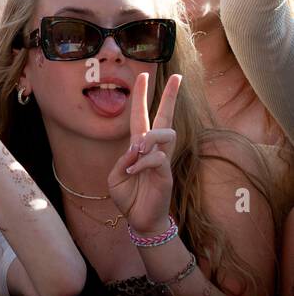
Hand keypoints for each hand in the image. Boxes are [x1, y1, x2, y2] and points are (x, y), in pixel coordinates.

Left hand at [108, 72, 180, 234]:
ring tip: (137, 152)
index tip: (143, 75)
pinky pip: (156, 157)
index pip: (141, 115)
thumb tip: (137, 146)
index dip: (142, 96)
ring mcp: (162, 159)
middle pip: (165, 117)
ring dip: (148, 138)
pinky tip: (133, 172)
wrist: (138, 219)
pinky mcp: (166, 173)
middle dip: (172, 96)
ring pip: (165, 133)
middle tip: (178, 77)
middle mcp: (153, 149)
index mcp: (138, 146)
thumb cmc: (128, 196)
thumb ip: (123, 159)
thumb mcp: (116, 175)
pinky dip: (142, 162)